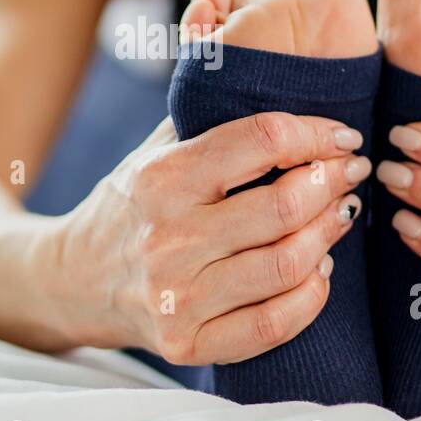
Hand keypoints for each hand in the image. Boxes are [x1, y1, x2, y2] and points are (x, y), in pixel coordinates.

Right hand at [60, 113, 370, 364]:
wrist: (71, 281)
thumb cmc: (130, 206)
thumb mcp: (154, 150)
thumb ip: (209, 118)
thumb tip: (286, 75)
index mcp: (160, 178)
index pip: (261, 140)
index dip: (316, 133)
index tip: (340, 136)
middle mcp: (166, 237)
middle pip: (284, 206)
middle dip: (332, 183)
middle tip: (349, 174)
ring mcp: (176, 297)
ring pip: (287, 264)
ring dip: (328, 236)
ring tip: (338, 216)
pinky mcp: (187, 345)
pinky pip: (273, 325)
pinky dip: (311, 296)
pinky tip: (319, 271)